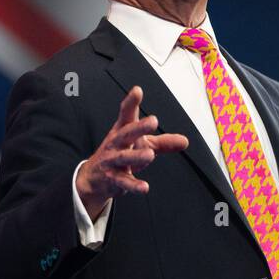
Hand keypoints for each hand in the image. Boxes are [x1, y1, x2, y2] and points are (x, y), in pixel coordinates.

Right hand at [76, 85, 188, 219]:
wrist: (93, 177)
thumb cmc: (119, 153)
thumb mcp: (141, 145)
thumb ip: (163, 143)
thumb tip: (185, 141)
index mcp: (122, 131)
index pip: (125, 114)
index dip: (131, 102)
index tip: (137, 91)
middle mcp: (116, 143)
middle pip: (126, 133)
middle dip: (138, 127)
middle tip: (153, 121)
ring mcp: (112, 161)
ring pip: (123, 157)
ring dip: (136, 156)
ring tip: (150, 155)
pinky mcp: (113, 179)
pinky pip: (123, 182)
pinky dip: (134, 185)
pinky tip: (144, 187)